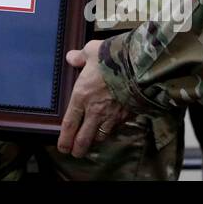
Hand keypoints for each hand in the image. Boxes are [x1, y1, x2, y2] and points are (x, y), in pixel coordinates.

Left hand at [56, 39, 129, 157]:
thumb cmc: (112, 57)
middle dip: (78, 148)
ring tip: (91, 142)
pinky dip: (110, 131)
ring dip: (94, 141)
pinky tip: (109, 129)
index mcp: (81, 96)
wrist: (140, 66)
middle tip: (75, 153)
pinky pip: (116, 128)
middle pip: (83, 138)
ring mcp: (112, 116)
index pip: (69, 124)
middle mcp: (94, 111)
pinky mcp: (126, 116)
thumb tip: (71, 57)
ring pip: (100, 136)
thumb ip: (80, 57)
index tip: (62, 147)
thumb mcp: (91, 51)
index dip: (64, 139)